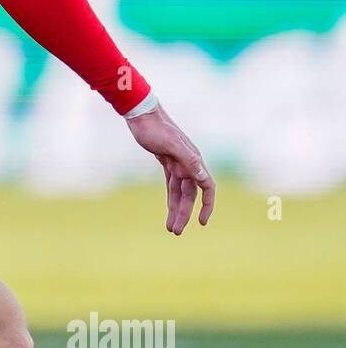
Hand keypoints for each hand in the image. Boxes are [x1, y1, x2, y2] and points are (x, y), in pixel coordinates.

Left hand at [125, 103, 214, 234]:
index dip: (207, 205)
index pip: (207, 188)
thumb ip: (189, 160)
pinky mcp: (167, 162)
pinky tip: (169, 211)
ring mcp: (178, 163)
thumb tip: (205, 177)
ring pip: (180, 193)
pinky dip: (171, 199)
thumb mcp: (171, 145)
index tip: (202, 222)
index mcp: (193, 161)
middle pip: (190, 195)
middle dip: (184, 214)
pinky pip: (172, 185)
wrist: (142, 115)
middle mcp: (189, 164)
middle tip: (176, 232)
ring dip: (176, 210)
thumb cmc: (156, 128)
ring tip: (171, 228)